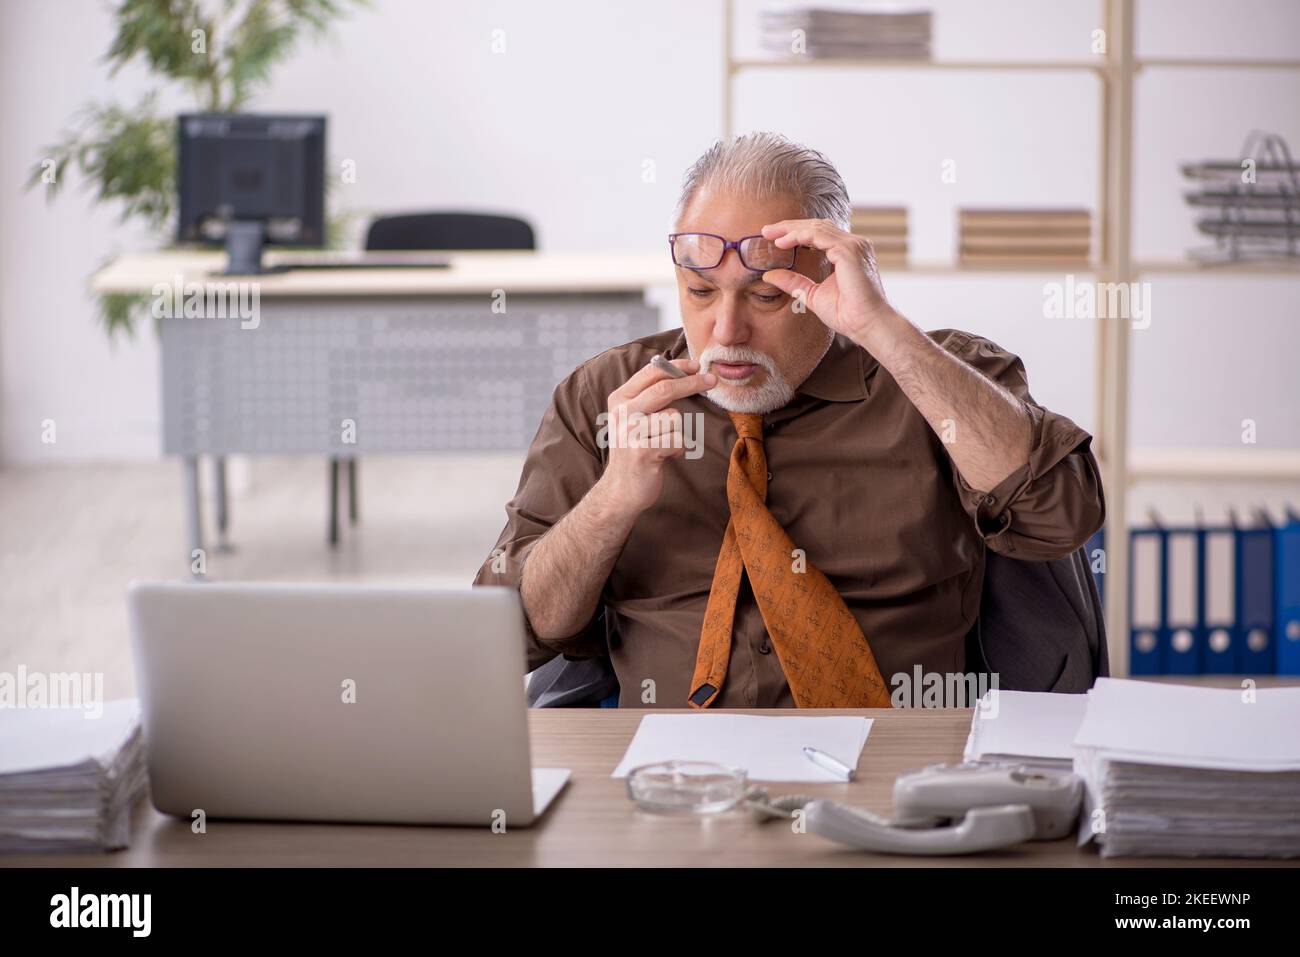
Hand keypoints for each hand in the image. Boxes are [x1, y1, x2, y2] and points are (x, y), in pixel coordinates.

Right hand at [596, 358, 715, 515]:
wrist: (620, 490)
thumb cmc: (636, 450)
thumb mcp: (634, 419)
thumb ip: (649, 397)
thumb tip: (684, 373)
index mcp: (619, 399)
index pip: (650, 373)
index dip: (676, 367)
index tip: (696, 366)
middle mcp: (622, 413)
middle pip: (664, 389)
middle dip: (692, 383)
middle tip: (711, 381)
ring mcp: (630, 432)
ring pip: (674, 417)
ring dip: (678, 432)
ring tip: (665, 444)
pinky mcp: (642, 452)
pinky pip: (677, 440)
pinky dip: (678, 449)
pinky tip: (666, 456)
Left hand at [759, 219, 897, 347]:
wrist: (868, 324)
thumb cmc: (848, 314)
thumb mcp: (812, 295)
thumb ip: (793, 282)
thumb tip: (768, 275)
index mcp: (847, 253)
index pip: (819, 234)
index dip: (795, 232)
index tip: (773, 237)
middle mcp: (853, 244)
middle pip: (817, 226)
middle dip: (790, 226)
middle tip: (766, 230)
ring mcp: (853, 245)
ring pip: (816, 227)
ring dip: (791, 228)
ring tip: (770, 234)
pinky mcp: (849, 251)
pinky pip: (819, 235)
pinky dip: (799, 236)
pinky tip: (783, 242)